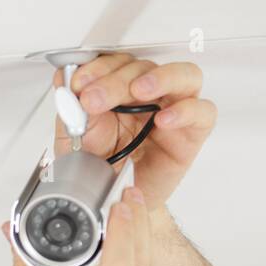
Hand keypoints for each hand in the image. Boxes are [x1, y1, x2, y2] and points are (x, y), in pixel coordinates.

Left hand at [52, 53, 215, 213]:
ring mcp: (174, 109)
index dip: (98, 67)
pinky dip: (185, 110)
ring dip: (159, 78)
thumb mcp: (75, 140)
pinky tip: (164, 119)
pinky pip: (202, 111)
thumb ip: (70, 110)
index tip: (79, 83)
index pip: (116, 63)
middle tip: (94, 98)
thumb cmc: (100, 169)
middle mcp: (148, 95)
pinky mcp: (192, 132)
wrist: (113, 203)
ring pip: (183, 75)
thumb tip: (64, 78)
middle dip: (115, 80)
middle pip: (143, 68)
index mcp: (119, 90)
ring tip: (138, 90)